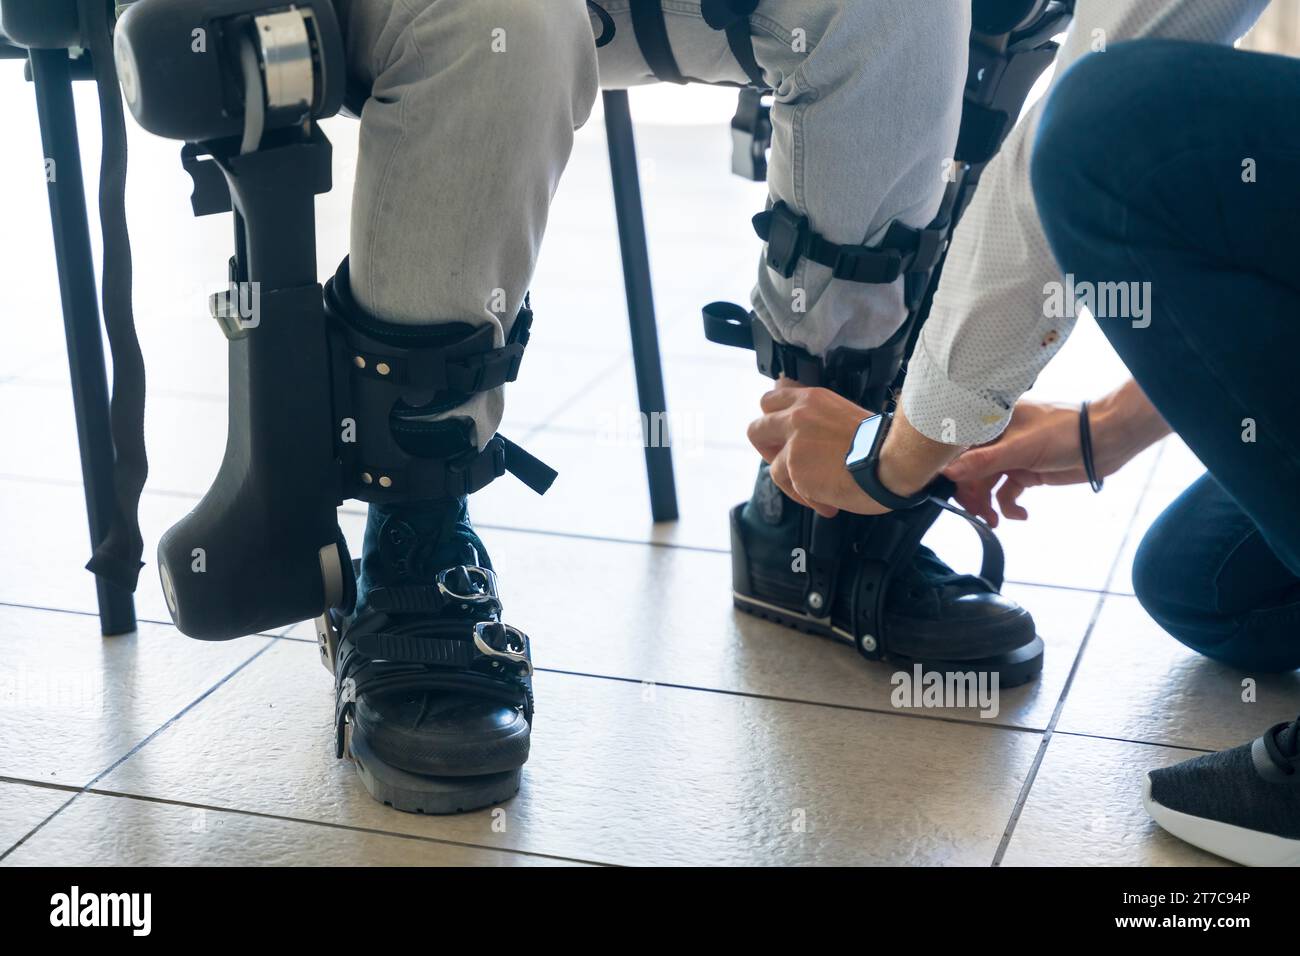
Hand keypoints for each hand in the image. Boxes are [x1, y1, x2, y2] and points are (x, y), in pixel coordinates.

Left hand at [746, 379, 888, 516]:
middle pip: (756, 428)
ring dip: (793, 483)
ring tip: (821, 492)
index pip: (773, 398)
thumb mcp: (846, 415)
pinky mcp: (794, 468)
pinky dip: (807, 498)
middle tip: (786, 461)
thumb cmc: (880, 443)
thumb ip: (820, 420)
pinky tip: (828, 502)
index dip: (773, 418)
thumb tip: (809, 435)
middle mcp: (797, 417)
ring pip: (773, 466)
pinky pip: (789, 488)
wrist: (891, 459)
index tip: (781, 433)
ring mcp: (793, 443)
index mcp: (812, 400)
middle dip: (767, 449)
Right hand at [943, 383, 1168, 525]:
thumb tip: (947, 472)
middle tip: (977, 513)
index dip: (952, 471)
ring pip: (989, 484)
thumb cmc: (1063, 432)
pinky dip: (1011, 506)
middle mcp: (998, 439)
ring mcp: (1012, 456)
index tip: (948, 492)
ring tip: (993, 521)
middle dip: (973, 494)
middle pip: (971, 471)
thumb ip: (982, 462)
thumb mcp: (1019, 448)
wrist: (1105, 442)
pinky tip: (1020, 515)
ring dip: (989, 504)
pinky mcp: (1027, 472)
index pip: (959, 448)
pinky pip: (1009, 492)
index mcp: (991, 422)